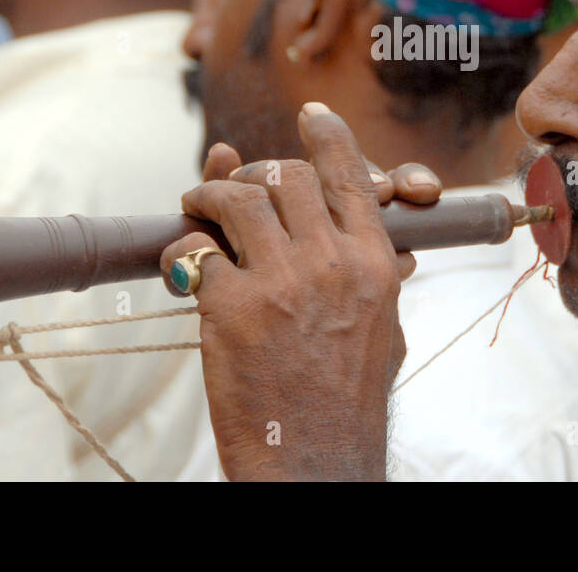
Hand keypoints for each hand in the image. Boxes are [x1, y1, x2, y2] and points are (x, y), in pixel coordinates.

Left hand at [159, 103, 421, 479]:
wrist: (316, 461)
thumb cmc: (350, 403)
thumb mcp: (386, 333)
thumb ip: (382, 281)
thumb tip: (397, 252)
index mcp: (376, 264)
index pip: (352, 175)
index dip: (327, 136)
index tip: (310, 115)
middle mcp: (332, 263)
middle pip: (287, 177)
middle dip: (254, 173)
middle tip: (234, 187)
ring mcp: (281, 282)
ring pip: (237, 199)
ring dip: (208, 196)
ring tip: (196, 207)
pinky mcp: (230, 308)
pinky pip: (194, 251)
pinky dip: (180, 250)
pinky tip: (181, 266)